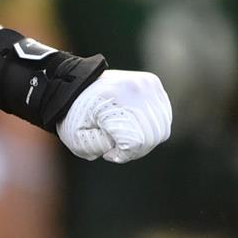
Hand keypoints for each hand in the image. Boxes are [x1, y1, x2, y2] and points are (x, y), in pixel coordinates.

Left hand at [57, 69, 171, 163]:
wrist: (75, 85)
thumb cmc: (74, 114)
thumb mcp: (76, 137)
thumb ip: (98, 147)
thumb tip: (122, 146)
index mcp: (113, 99)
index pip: (136, 140)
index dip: (124, 154)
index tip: (107, 153)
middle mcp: (135, 88)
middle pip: (153, 136)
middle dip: (135, 149)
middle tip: (116, 148)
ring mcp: (147, 84)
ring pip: (161, 128)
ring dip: (144, 139)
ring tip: (123, 138)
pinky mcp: (152, 83)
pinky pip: (163, 116)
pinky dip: (150, 127)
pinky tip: (132, 126)